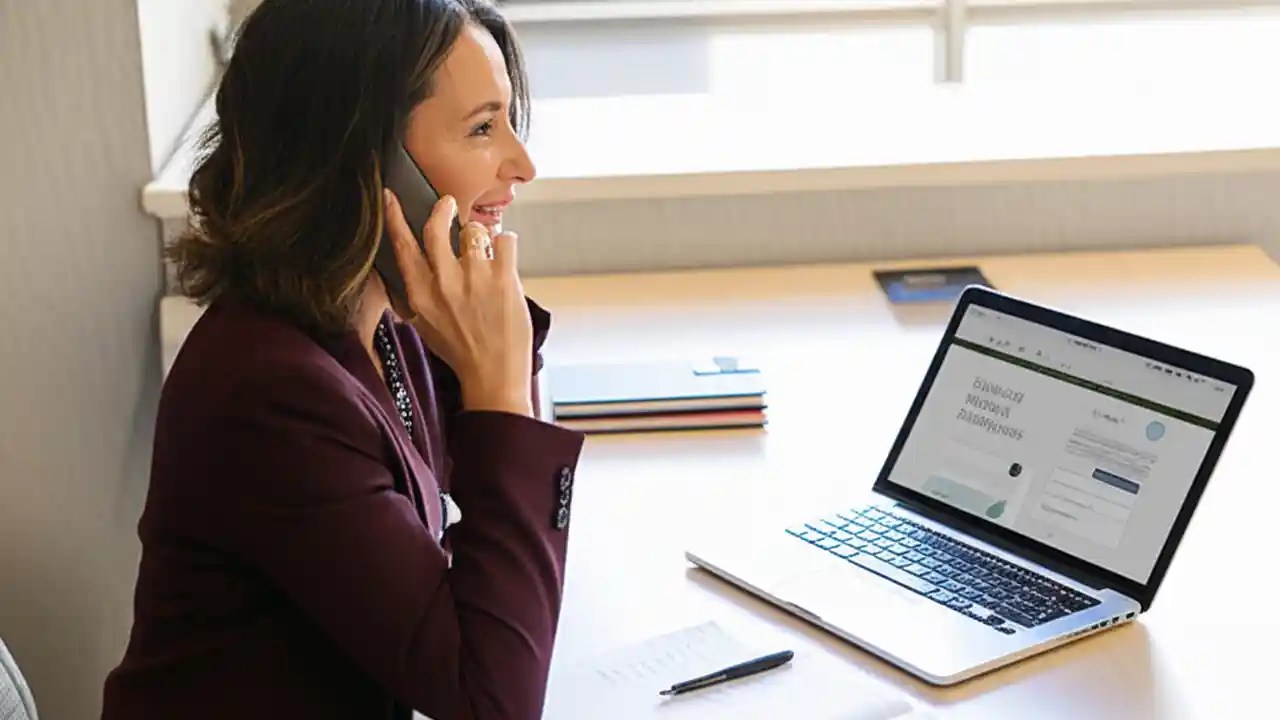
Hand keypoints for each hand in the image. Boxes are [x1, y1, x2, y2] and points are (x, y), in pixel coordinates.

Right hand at [384, 189, 532, 416]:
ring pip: (474, 230)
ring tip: (487, 254)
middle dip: (443, 208)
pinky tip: (505, 260)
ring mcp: (474, 278)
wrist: (493, 376)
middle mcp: (443, 283)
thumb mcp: (424, 324)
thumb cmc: (460, 351)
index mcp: (420, 294)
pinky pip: (506, 239)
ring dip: (481, 236)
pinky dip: (507, 244)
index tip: (391, 197)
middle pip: (436, 227)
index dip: (395, 217)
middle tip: (449, 203)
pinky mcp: (504, 279)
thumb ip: (414, 294)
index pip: (402, 246)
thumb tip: (405, 265)